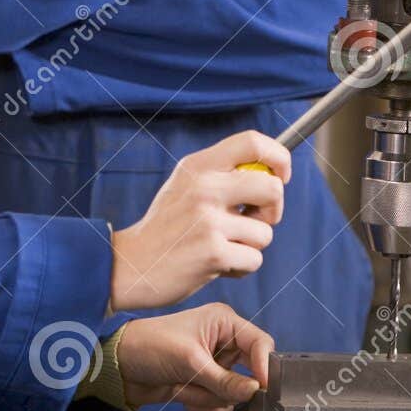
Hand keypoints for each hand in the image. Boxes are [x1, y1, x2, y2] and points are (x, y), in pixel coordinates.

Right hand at [108, 130, 290, 310]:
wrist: (130, 264)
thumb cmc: (166, 228)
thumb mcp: (186, 185)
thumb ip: (222, 175)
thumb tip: (272, 174)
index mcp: (198, 165)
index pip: (253, 142)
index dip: (279, 158)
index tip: (280, 177)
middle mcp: (204, 187)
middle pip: (272, 187)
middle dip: (274, 209)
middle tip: (257, 220)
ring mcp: (208, 220)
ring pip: (265, 232)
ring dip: (250, 246)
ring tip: (222, 247)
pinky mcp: (213, 252)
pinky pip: (254, 260)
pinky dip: (240, 268)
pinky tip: (216, 264)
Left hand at [115, 302, 273, 410]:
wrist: (119, 368)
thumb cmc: (150, 348)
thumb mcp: (190, 362)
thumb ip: (225, 380)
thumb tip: (256, 391)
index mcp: (223, 322)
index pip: (260, 343)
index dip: (265, 366)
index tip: (263, 389)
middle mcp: (223, 342)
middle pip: (251, 373)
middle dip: (231, 386)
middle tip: (213, 388)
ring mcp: (215, 365)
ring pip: (235, 393)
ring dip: (212, 397)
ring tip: (187, 386)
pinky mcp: (205, 385)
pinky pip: (220, 404)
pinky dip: (204, 406)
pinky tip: (183, 397)